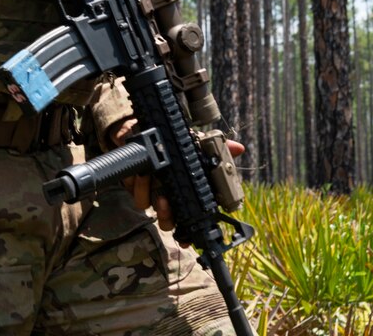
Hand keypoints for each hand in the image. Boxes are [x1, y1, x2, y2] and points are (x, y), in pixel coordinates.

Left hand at [111, 119, 244, 232]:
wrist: (143, 131)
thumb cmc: (174, 141)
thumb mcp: (196, 143)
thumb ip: (218, 148)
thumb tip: (239, 149)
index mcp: (185, 193)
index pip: (189, 219)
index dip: (188, 233)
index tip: (187, 240)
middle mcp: (169, 197)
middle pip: (168, 221)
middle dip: (166, 216)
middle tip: (166, 202)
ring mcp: (150, 193)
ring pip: (148, 207)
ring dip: (149, 195)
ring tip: (152, 181)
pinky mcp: (133, 186)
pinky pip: (134, 193)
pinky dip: (136, 183)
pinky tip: (140, 172)